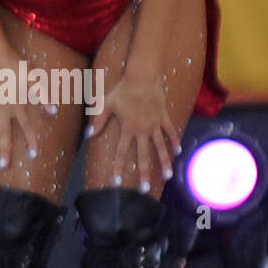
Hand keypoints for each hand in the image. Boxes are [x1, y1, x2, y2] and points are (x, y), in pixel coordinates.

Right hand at [0, 39, 44, 169]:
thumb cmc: (15, 66)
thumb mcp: (33, 78)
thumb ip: (42, 95)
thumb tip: (53, 111)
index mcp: (16, 105)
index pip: (25, 126)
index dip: (29, 140)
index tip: (32, 155)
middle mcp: (2, 109)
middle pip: (2, 133)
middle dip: (2, 150)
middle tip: (1, 166)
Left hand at [86, 66, 177, 192]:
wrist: (142, 77)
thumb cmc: (122, 90)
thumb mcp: (106, 104)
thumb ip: (98, 120)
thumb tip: (89, 135)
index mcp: (127, 129)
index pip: (121, 152)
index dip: (118, 167)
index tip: (116, 181)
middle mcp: (142, 130)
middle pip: (143, 156)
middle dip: (144, 173)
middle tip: (145, 190)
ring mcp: (155, 125)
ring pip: (160, 147)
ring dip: (163, 162)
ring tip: (168, 176)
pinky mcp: (163, 117)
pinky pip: (170, 131)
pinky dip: (174, 141)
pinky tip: (178, 152)